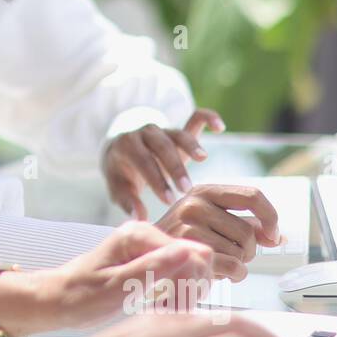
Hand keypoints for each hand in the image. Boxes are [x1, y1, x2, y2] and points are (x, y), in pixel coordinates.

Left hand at [41, 222, 214, 329]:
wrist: (59, 300)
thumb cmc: (80, 296)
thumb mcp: (115, 287)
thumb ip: (152, 269)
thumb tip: (189, 252)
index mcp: (140, 235)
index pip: (192, 253)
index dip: (189, 284)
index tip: (171, 309)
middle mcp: (149, 236)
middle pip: (198, 259)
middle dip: (189, 289)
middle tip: (166, 313)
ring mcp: (151, 249)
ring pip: (193, 269)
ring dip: (184, 294)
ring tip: (160, 311)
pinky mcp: (152, 263)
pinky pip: (181, 276)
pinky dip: (177, 295)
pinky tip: (159, 308)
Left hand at [103, 108, 225, 218]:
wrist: (118, 145)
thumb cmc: (120, 171)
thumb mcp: (117, 186)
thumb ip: (127, 201)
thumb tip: (139, 218)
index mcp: (126, 146)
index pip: (143, 162)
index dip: (156, 180)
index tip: (168, 200)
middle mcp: (144, 133)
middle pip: (161, 146)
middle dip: (174, 167)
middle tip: (186, 189)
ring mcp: (162, 128)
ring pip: (178, 133)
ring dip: (191, 145)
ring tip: (202, 159)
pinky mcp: (177, 128)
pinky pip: (193, 118)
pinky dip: (207, 117)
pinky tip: (219, 127)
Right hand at [154, 184, 280, 281]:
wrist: (146, 259)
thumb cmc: (183, 242)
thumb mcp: (210, 223)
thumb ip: (244, 225)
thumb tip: (278, 237)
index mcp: (204, 191)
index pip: (252, 196)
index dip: (270, 217)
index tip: (273, 236)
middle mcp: (195, 203)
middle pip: (249, 231)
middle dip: (249, 250)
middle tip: (233, 255)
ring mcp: (189, 226)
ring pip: (242, 251)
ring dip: (238, 264)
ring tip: (218, 263)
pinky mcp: (190, 251)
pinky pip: (234, 267)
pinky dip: (235, 275)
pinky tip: (220, 274)